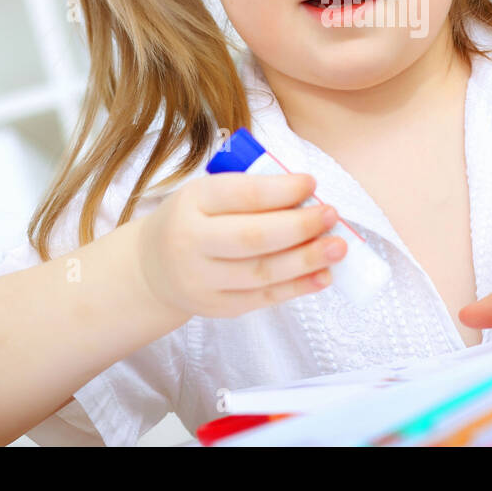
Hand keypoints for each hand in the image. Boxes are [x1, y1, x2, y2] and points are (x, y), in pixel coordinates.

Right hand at [134, 171, 347, 320]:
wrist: (153, 266)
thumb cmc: (195, 219)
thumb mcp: (208, 193)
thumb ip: (251, 192)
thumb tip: (308, 197)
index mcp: (192, 201)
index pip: (241, 195)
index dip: (280, 190)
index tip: (312, 183)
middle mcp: (191, 242)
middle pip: (252, 237)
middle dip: (299, 226)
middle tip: (332, 215)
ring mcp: (202, 279)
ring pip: (262, 272)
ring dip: (306, 260)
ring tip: (338, 247)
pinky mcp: (217, 307)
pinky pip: (264, 298)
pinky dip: (298, 287)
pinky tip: (324, 276)